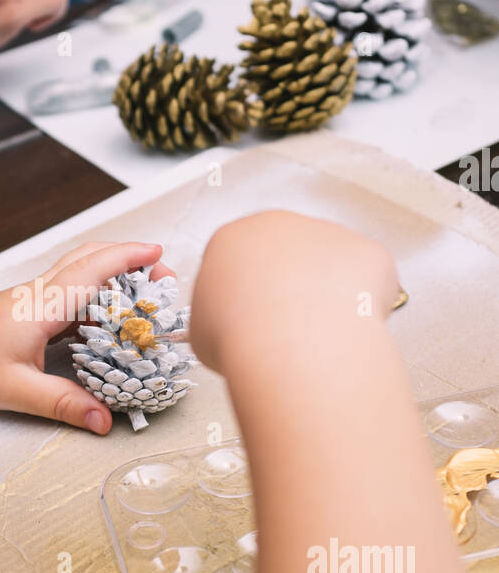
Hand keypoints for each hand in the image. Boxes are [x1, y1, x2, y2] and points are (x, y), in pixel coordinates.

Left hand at [0, 242, 172, 433]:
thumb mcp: (16, 390)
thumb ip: (62, 404)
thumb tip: (103, 421)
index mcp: (44, 305)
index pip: (92, 269)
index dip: (128, 258)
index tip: (158, 254)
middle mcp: (43, 293)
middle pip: (92, 258)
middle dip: (130, 260)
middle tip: (161, 276)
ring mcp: (38, 297)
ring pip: (83, 271)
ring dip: (116, 274)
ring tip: (144, 296)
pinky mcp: (34, 308)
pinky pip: (74, 291)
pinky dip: (99, 294)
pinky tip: (112, 317)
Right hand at [189, 212, 399, 375]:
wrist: (290, 346)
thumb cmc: (242, 339)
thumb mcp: (202, 330)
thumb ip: (218, 314)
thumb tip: (230, 325)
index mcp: (232, 239)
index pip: (241, 260)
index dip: (250, 294)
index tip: (254, 318)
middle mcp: (281, 226)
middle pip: (289, 254)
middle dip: (292, 286)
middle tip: (291, 328)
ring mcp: (328, 234)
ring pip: (331, 266)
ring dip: (329, 294)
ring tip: (320, 335)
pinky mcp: (368, 251)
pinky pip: (370, 280)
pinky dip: (364, 305)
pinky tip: (348, 328)